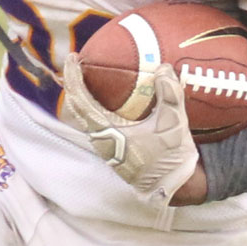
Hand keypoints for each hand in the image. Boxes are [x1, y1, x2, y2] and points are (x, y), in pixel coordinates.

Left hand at [59, 53, 199, 199]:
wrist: (172, 186)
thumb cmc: (171, 157)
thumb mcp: (174, 123)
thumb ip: (169, 94)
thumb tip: (162, 67)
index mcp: (109, 133)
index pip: (81, 101)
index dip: (74, 78)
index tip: (72, 58)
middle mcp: (101, 140)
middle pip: (76, 108)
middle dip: (73, 84)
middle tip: (77, 63)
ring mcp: (104, 147)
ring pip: (83, 117)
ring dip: (81, 97)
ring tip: (87, 78)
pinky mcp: (111, 150)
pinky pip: (94, 123)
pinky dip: (92, 107)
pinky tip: (104, 99)